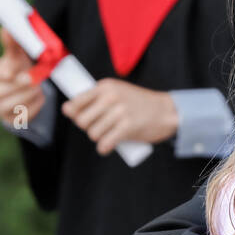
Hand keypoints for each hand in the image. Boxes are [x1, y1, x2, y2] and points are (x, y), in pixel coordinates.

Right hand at [0, 29, 44, 127]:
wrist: (28, 89)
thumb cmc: (20, 68)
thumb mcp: (17, 56)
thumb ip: (12, 44)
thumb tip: (7, 28)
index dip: (0, 74)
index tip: (11, 72)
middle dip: (17, 86)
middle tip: (31, 79)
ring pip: (9, 106)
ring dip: (26, 96)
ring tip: (38, 88)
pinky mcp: (9, 121)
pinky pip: (20, 117)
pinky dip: (32, 108)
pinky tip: (39, 98)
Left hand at [61, 79, 177, 154]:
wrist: (166, 111)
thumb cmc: (140, 103)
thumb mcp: (118, 91)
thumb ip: (96, 98)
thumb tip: (68, 110)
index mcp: (106, 86)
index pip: (76, 102)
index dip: (74, 113)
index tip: (80, 118)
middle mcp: (111, 97)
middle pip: (82, 120)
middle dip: (87, 128)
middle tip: (98, 128)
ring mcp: (120, 112)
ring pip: (93, 133)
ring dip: (98, 138)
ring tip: (107, 135)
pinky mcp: (127, 127)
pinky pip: (105, 143)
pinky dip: (104, 148)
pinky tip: (107, 147)